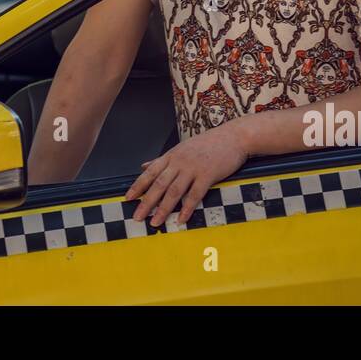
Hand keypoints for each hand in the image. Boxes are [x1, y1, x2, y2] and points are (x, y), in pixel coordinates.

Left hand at [125, 122, 248, 227]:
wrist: (233, 137)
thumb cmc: (208, 144)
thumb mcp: (182, 148)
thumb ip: (163, 159)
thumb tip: (143, 165)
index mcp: (171, 156)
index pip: (150, 172)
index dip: (138, 186)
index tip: (127, 199)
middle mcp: (179, 162)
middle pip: (158, 184)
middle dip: (146, 202)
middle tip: (137, 217)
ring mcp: (193, 168)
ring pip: (174, 191)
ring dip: (163, 209)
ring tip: (155, 222)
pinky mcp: (208, 175)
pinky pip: (195, 194)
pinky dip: (187, 208)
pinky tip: (181, 219)